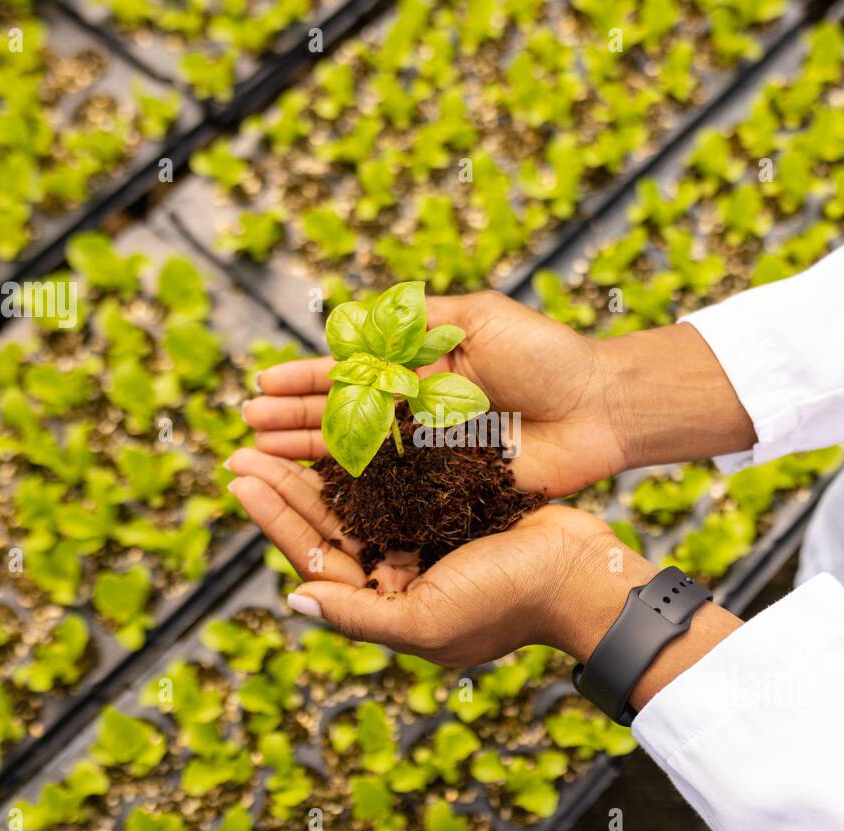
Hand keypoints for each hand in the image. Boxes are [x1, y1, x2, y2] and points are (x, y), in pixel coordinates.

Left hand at [225, 447, 656, 667]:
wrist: (582, 573)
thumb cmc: (507, 602)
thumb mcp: (427, 622)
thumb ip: (358, 614)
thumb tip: (293, 600)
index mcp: (385, 599)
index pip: (313, 557)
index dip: (274, 518)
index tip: (240, 479)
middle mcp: (397, 567)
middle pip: (327, 523)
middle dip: (284, 485)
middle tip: (243, 446)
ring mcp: (423, 533)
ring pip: (355, 495)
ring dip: (317, 464)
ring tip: (280, 429)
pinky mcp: (451, 500)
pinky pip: (396, 473)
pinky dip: (368, 450)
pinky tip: (343, 420)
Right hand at [242, 291, 631, 497]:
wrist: (598, 406)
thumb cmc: (544, 355)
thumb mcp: (477, 318)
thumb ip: (417, 320)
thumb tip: (353, 322)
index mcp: (419, 368)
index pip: (349, 373)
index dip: (305, 380)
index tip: (261, 386)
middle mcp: (416, 413)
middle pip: (342, 419)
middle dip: (292, 422)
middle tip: (245, 429)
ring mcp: (428, 455)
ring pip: (357, 459)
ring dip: (308, 459)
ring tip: (261, 459)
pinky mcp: (447, 492)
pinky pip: (393, 497)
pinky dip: (354, 499)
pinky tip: (315, 500)